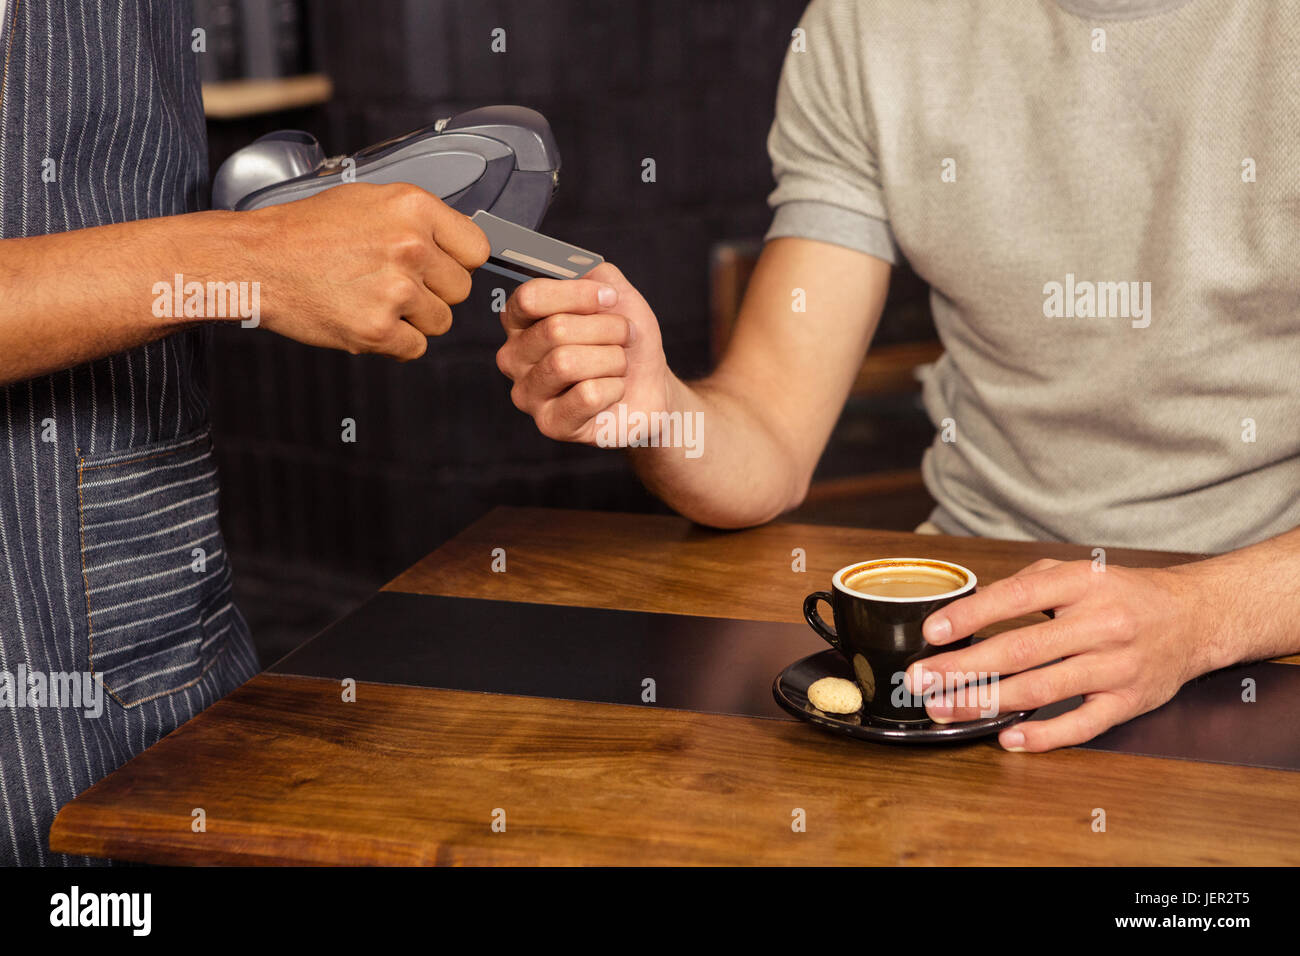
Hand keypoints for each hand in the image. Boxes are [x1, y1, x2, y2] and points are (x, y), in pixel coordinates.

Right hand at [250, 183, 489, 358]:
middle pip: (461, 290)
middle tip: (394, 283)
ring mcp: (396, 290)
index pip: (476, 248)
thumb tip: (455, 243)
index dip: (457, 261)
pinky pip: (415, 348)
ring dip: (414, 319)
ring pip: (441, 322)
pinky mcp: (378, 329)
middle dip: (434, 292)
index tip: (440, 266)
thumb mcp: (368, 200)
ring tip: (375, 299)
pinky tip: (368, 319)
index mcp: (413, 207)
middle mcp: (410, 246)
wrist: (257, 260)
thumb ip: (418, 221)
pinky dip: (394, 343)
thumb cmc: (305, 231)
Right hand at [496, 262, 669, 443]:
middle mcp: (514, 356)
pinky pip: (586, 395)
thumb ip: (596, 274)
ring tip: (619, 364)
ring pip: (567, 363)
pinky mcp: (551, 424)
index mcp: (520, 320)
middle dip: (606, 328)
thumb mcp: (617, 295)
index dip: (578, 293)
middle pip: (555, 329)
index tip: (611, 298)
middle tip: (626, 336)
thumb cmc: (624, 340)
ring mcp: (527, 393)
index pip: (530, 297)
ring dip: (612, 358)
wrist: (648, 384)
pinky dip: (614, 387)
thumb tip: (581, 275)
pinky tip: (614, 390)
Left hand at [903, 558, 1221, 751]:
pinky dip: (1042, 735)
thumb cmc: (1122, 594)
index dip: (970, 615)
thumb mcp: (1076, 572)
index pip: (1017, 597)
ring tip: (945, 708)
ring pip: (1042, 690)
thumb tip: (965, 609)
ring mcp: (1117, 666)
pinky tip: (1006, 737)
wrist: (1194, 617)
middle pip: (1021, 650)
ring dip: (986, 702)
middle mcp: (1102, 624)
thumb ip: (1024, 585)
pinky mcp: (1129, 702)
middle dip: (963, 668)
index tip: (931, 631)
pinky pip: (1081, 725)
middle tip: (920, 679)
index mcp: (1083, 583)